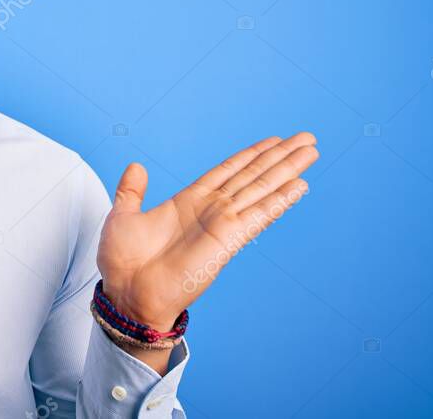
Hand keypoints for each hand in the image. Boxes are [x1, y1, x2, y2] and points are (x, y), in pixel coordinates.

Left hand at [97, 133, 318, 330]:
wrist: (126, 294)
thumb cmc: (122, 263)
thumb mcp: (123, 216)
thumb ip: (132, 191)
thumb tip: (136, 167)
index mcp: (188, 202)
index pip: (227, 171)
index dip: (250, 155)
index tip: (273, 140)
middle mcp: (210, 210)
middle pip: (252, 175)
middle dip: (279, 156)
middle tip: (306, 138)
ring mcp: (221, 224)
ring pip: (261, 189)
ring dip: (287, 170)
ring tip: (310, 151)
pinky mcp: (228, 241)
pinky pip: (259, 215)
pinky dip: (280, 200)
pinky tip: (299, 185)